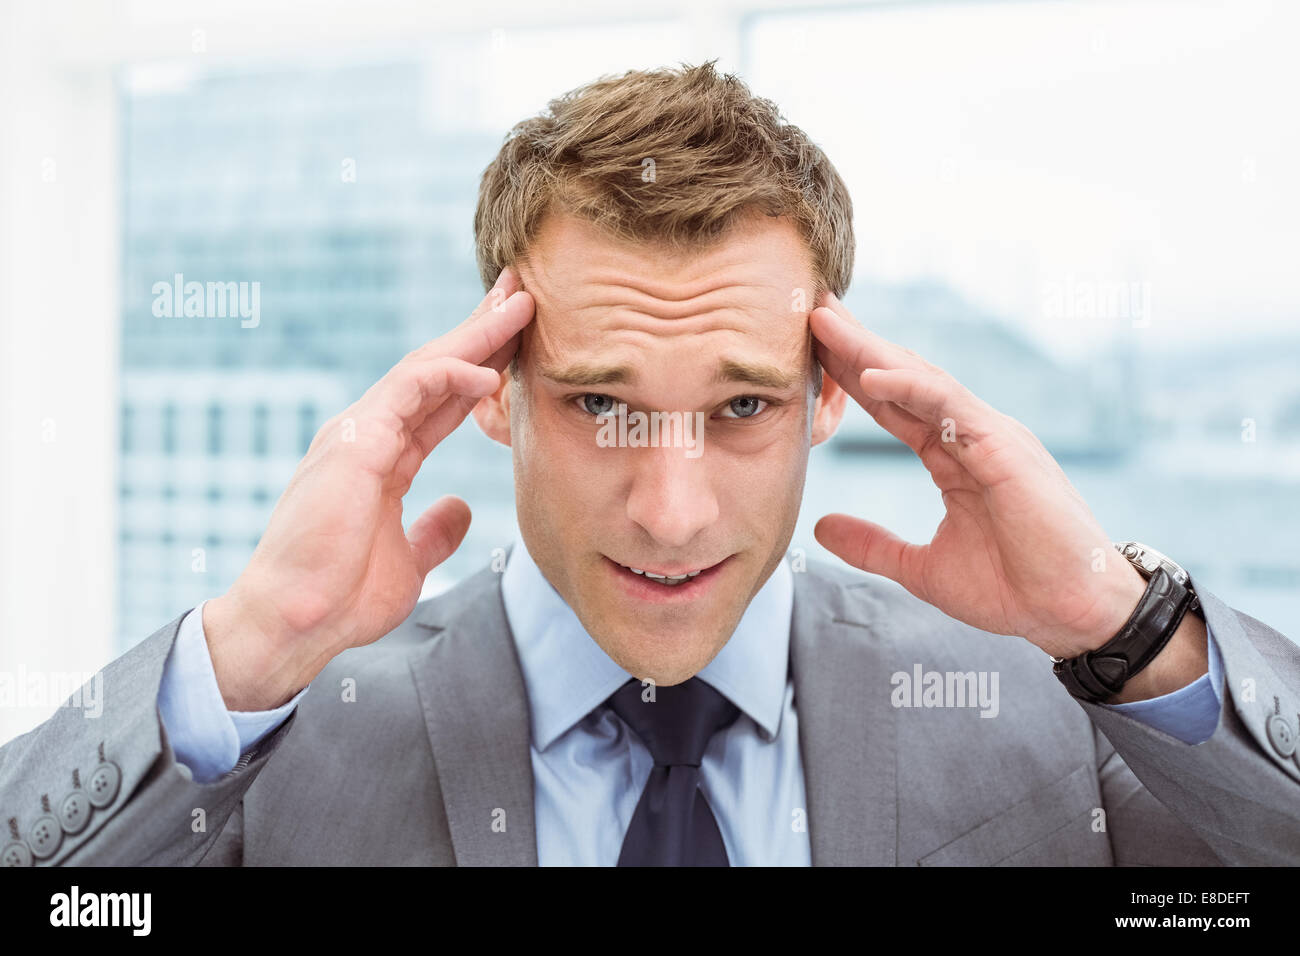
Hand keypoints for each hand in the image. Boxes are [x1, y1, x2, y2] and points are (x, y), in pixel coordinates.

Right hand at [203, 268, 533, 709]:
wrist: (294, 624)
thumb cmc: (339, 597)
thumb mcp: (407, 561)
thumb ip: (433, 531)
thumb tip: (461, 508)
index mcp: (382, 456)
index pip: (441, 398)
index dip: (482, 366)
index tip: (520, 338)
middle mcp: (369, 434)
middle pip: (437, 369)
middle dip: (482, 329)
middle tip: (524, 292)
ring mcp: (357, 434)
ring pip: (426, 366)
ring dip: (475, 334)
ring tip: (519, 305)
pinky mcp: (353, 445)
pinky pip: (409, 393)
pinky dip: (450, 374)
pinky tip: (489, 368)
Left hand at [809, 292, 1157, 662]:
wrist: (1072, 612)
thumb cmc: (1014, 589)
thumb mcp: (922, 568)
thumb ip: (872, 545)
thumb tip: (820, 527)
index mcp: (955, 455)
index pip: (894, 404)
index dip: (852, 376)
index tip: (812, 350)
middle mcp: (972, 434)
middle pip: (904, 378)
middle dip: (856, 345)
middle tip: (812, 311)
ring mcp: (990, 435)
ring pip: (922, 379)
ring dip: (871, 350)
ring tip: (826, 324)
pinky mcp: (1004, 447)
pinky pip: (949, 404)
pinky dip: (908, 385)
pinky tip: (868, 373)